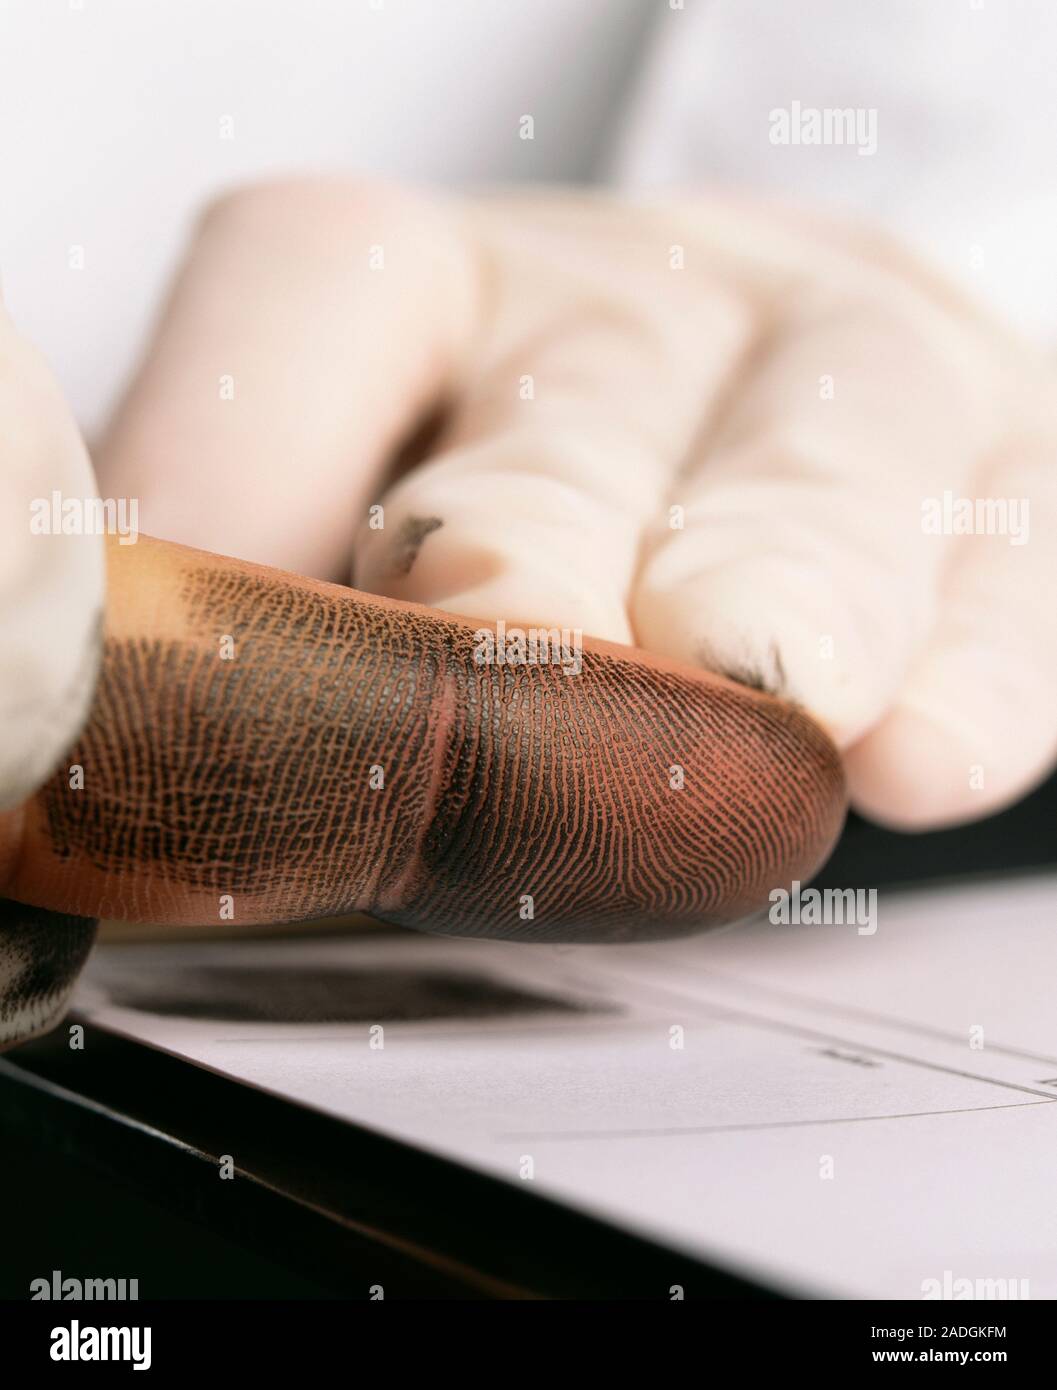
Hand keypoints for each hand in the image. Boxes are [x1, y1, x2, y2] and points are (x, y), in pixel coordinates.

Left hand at [96, 179, 1056, 830]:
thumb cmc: (556, 513)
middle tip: (504, 644)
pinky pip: (1011, 562)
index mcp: (438, 287)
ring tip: (773, 695)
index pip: (314, 300)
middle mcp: (638, 301)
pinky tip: (923, 753)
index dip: (247, 464)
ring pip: (823, 455)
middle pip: (576, 404)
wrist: (808, 445)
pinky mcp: (1010, 463)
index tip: (214, 658)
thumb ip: (282, 597)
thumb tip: (150, 732)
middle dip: (538, 539)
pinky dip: (972, 666)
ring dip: (783, 581)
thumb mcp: (378, 515)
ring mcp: (840, 362)